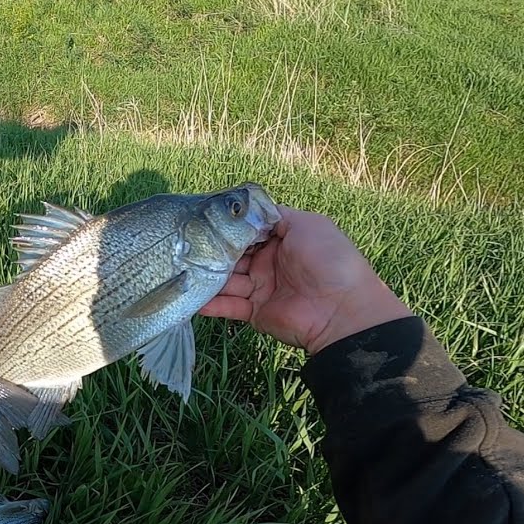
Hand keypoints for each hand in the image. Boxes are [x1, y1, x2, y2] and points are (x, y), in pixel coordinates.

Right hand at [199, 206, 411, 355]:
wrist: (342, 309)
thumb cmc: (328, 260)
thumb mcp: (307, 224)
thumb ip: (276, 214)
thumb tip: (248, 211)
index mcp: (282, 241)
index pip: (247, 232)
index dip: (228, 227)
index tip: (204, 221)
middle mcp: (269, 263)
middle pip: (232, 255)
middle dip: (212, 251)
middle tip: (187, 246)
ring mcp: (261, 288)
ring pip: (226, 280)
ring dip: (207, 276)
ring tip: (182, 269)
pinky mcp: (255, 312)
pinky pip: (229, 307)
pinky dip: (210, 304)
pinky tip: (191, 298)